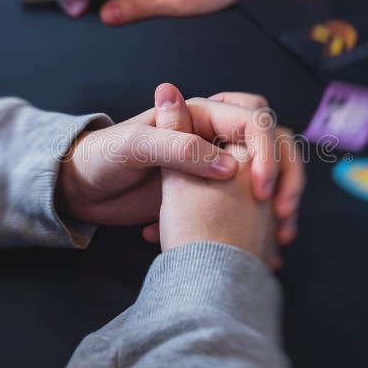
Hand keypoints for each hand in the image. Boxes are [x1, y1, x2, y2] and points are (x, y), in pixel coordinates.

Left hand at [57, 87, 304, 245]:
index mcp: (201, 114)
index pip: (256, 122)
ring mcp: (215, 166)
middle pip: (273, 145)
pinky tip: (257, 253)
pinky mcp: (209, 194)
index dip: (266, 153)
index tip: (260, 190)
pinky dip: (257, 226)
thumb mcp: (135, 147)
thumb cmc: (101, 158)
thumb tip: (230, 165)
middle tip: (283, 214)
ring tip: (278, 241)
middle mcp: (215, 136)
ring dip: (278, 205)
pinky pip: (246, 205)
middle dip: (286, 176)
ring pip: (265, 177)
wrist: (80, 189)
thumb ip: (178, 148)